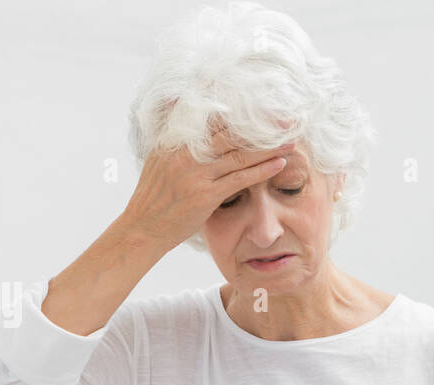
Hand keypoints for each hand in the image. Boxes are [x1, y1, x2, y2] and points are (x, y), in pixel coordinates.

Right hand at [119, 125, 295, 251]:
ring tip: (290, 141)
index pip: (213, 120)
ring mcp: (196, 173)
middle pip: (231, 133)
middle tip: (285, 120)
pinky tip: (279, 164)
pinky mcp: (205, 194)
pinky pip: (240, 179)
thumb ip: (177, 140)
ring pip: (240, 155)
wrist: (143, 227)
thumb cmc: (155, 196)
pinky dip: (261, 170)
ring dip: (269, 148)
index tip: (263, 108)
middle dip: (261, 126)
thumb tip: (186, 116)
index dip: (241, 113)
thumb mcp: (159, 158)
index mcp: (175, 140)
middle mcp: (186, 152)